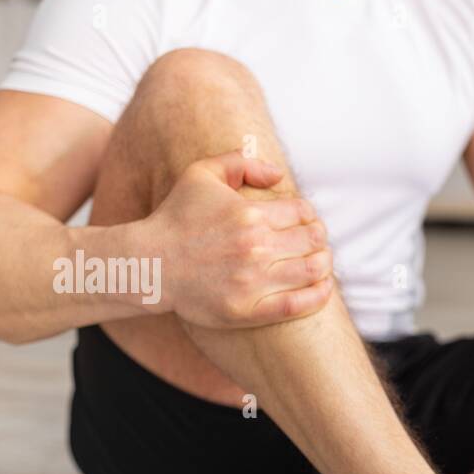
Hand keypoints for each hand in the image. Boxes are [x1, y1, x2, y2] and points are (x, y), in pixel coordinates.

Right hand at [144, 150, 333, 327]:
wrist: (149, 263)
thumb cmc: (176, 217)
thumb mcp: (201, 174)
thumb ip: (242, 163)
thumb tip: (279, 174)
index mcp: (248, 214)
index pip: (303, 213)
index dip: (310, 216)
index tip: (305, 222)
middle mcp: (254, 247)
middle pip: (313, 240)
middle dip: (319, 238)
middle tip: (315, 242)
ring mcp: (252, 281)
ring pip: (313, 270)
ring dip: (324, 264)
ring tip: (320, 262)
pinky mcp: (248, 310)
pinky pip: (298, 305)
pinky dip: (319, 295)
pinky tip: (323, 288)